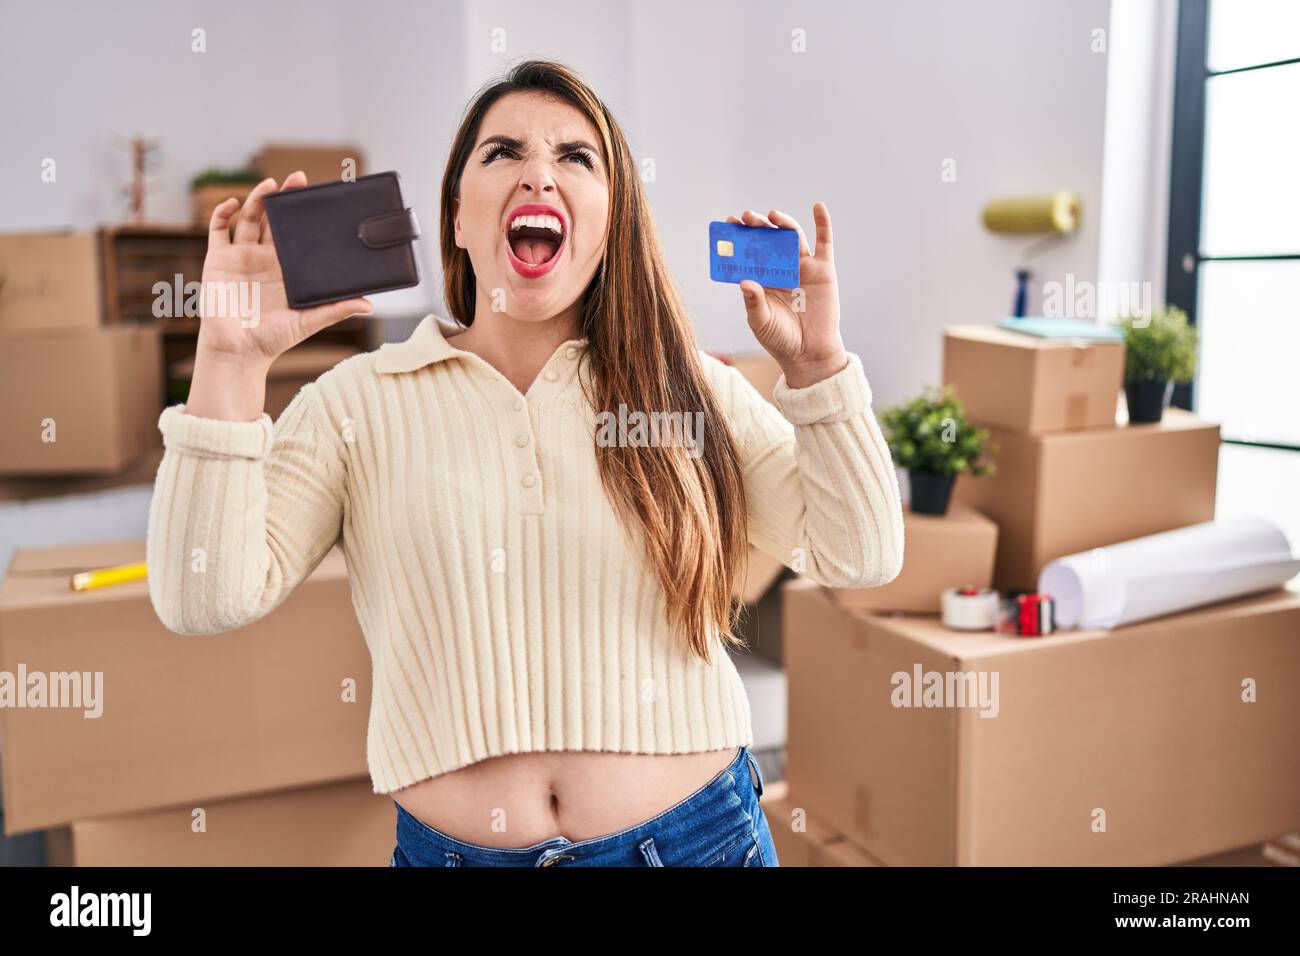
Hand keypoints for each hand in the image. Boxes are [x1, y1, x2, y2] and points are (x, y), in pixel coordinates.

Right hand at [195, 171, 373, 369]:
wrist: (238, 352)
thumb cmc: (273, 339)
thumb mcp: (309, 321)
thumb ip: (336, 310)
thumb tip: (369, 304)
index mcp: (286, 268)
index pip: (297, 234)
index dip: (304, 214)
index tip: (316, 196)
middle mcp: (264, 258)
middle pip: (274, 220)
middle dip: (284, 198)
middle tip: (298, 179)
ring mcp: (240, 256)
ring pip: (249, 219)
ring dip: (257, 199)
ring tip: (270, 185)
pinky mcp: (217, 259)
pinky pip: (218, 230)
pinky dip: (223, 213)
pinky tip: (234, 203)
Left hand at [727, 202, 847, 387]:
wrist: (809, 353)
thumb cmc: (780, 339)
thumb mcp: (761, 322)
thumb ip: (753, 302)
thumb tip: (744, 281)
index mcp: (761, 278)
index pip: (747, 252)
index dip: (739, 237)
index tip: (728, 224)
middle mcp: (781, 268)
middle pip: (768, 240)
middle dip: (757, 227)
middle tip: (747, 217)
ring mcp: (802, 267)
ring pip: (791, 237)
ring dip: (782, 223)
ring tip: (772, 216)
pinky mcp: (823, 269)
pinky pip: (824, 242)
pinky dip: (823, 223)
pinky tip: (818, 207)